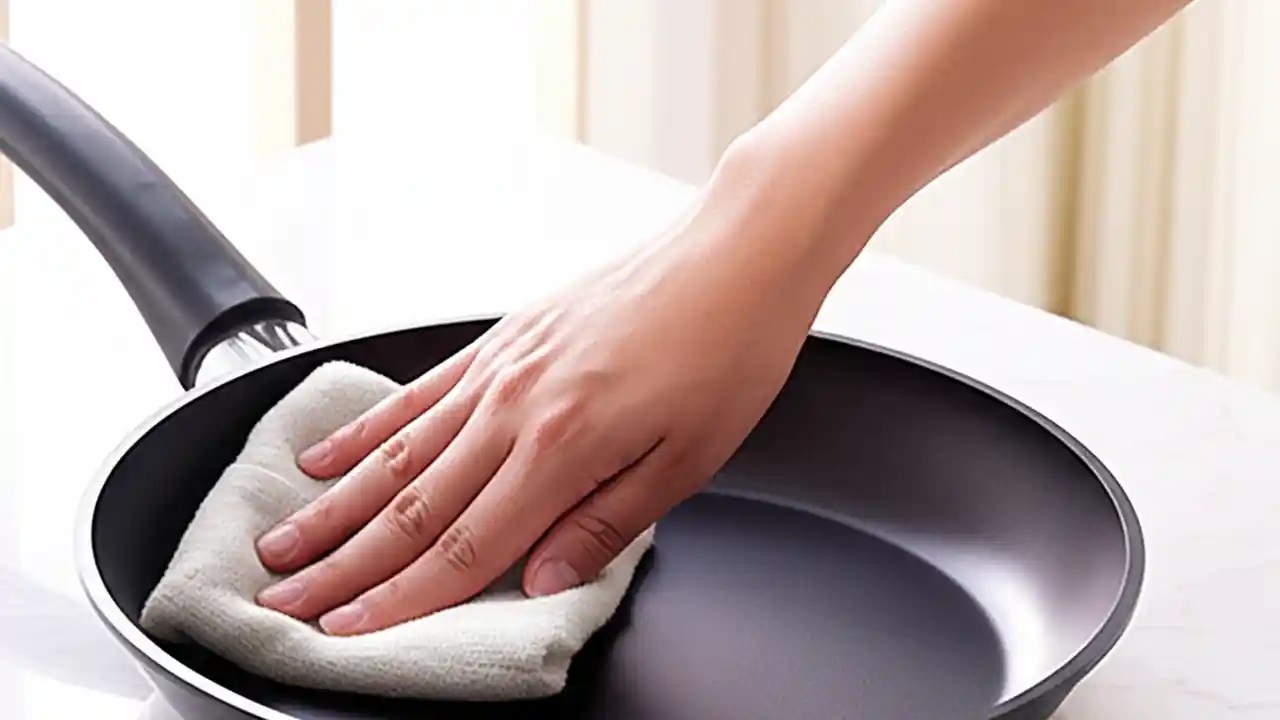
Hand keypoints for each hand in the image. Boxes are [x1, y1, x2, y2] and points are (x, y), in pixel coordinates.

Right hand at [253, 172, 832, 635]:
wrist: (735, 253)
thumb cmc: (728, 352)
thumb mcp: (689, 460)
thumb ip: (602, 525)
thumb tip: (538, 582)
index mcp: (563, 448)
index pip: (463, 547)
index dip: (397, 600)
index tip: (343, 631)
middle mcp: (516, 408)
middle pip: (411, 506)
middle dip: (341, 564)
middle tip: (280, 599)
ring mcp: (500, 369)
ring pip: (397, 452)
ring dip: (333, 504)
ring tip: (280, 540)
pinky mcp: (501, 338)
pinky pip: (417, 392)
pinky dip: (366, 428)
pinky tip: (326, 453)